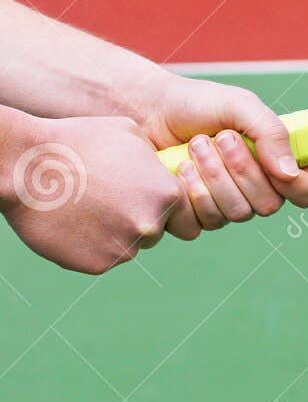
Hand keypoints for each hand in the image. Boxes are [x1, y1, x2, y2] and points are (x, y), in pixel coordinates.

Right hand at [1, 112, 194, 274]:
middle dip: (139, 220)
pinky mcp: (96, 265)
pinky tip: (72, 222)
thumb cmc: (78, 143)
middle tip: (109, 202)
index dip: (169, 210)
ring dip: (114, 233)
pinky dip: (89, 246)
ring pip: (128, 246)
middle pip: (156, 232)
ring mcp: (123, 248)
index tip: (147, 201)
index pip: (186, 216)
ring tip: (86, 208)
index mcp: (167, 194)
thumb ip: (157, 162)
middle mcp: (151, 224)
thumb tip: (167, 172)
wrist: (27, 168)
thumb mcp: (131, 136)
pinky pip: (102, 258)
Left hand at [138, 75, 307, 228]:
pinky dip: (190, 194)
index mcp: (276, 161)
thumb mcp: (241, 106)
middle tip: (219, 138)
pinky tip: (178, 169)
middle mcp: (256, 188)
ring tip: (194, 146)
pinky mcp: (194, 215)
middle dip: (241, 169)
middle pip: (268, 205)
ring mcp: (225, 205)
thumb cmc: (198, 104)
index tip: (279, 169)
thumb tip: (290, 173)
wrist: (147, 111)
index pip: (305, 190)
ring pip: (235, 214)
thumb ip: (272, 133)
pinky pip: (202, 224)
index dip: (298, 187)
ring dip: (213, 176)